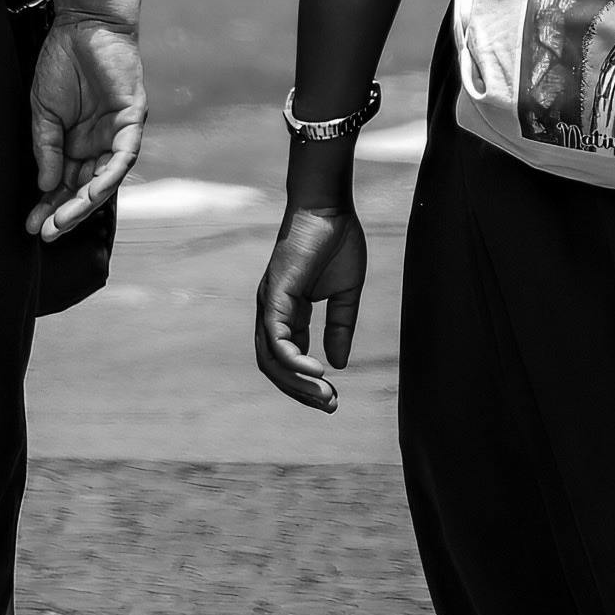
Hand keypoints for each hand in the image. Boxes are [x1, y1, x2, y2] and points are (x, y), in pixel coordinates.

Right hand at [28, 11, 144, 242]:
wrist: (82, 23)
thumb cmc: (61, 62)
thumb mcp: (43, 111)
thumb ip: (46, 147)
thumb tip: (45, 184)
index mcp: (77, 143)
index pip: (65, 184)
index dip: (49, 206)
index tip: (32, 226)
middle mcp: (99, 144)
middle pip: (86, 189)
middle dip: (67, 212)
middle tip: (48, 232)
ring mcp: (117, 133)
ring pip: (106, 179)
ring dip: (86, 202)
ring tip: (64, 221)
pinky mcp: (132, 119)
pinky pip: (125, 155)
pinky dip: (110, 175)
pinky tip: (92, 193)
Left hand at [254, 202, 366, 412]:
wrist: (328, 207)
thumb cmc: (336, 242)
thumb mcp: (344, 294)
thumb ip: (340, 327)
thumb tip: (337, 364)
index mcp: (287, 312)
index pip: (287, 359)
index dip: (307, 383)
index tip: (334, 398)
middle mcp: (272, 312)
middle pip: (274, 366)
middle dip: (300, 392)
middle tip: (330, 407)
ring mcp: (269, 304)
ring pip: (271, 359)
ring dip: (297, 384)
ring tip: (326, 398)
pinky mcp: (274, 295)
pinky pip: (277, 338)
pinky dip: (294, 360)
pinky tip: (318, 372)